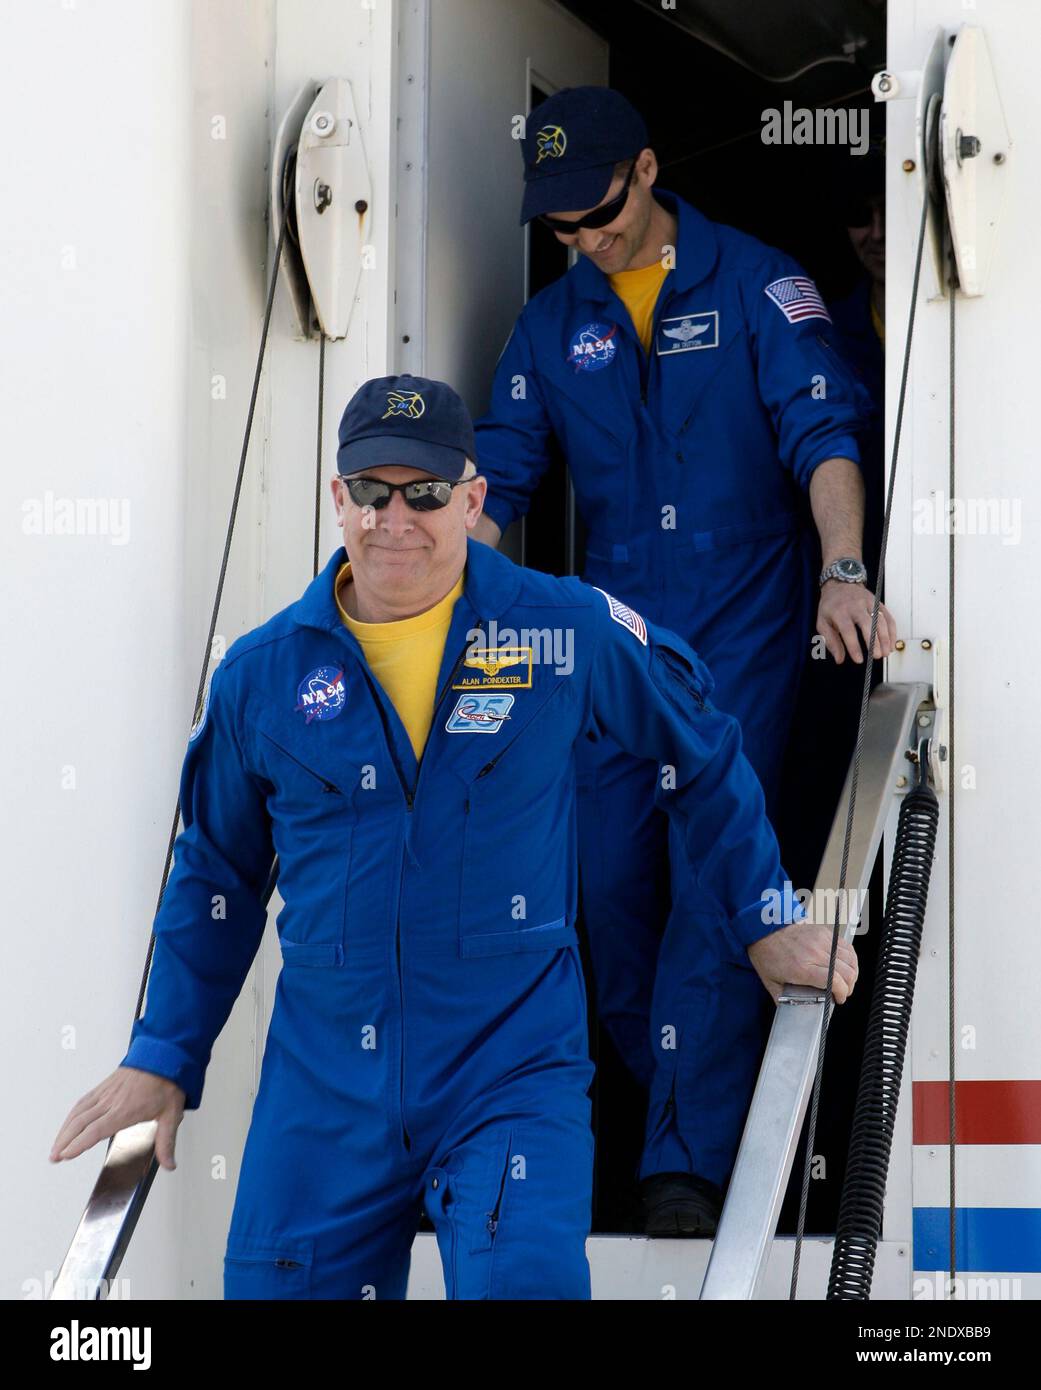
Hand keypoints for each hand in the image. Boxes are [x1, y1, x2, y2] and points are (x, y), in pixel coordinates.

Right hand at [50, 1067, 185, 1170]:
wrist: (164, 1055)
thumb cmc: (167, 1082)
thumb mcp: (171, 1115)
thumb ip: (167, 1142)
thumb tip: (169, 1164)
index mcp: (125, 1110)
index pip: (96, 1130)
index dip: (79, 1144)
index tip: (66, 1155)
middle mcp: (111, 1101)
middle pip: (80, 1123)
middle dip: (64, 1142)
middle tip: (55, 1157)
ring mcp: (105, 1093)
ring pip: (78, 1112)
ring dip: (64, 1130)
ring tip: (57, 1146)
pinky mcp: (104, 1086)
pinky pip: (83, 1101)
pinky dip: (72, 1114)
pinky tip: (68, 1123)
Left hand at [747, 921, 857, 1003]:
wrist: (763, 929)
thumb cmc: (767, 954)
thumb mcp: (770, 982)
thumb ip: (782, 999)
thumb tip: (791, 1012)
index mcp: (802, 968)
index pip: (835, 982)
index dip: (842, 994)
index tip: (839, 999)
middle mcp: (815, 954)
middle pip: (847, 972)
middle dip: (849, 987)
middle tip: (842, 992)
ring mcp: (821, 941)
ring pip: (850, 960)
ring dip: (852, 973)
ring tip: (845, 980)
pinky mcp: (824, 933)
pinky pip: (846, 947)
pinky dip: (850, 958)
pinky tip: (846, 965)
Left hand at [817, 580, 896, 663]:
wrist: (839, 584)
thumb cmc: (830, 607)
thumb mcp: (823, 623)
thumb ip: (831, 641)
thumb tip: (839, 659)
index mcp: (839, 611)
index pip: (848, 631)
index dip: (854, 647)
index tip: (859, 660)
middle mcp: (855, 606)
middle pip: (868, 624)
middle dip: (874, 642)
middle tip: (877, 656)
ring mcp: (868, 602)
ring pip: (880, 620)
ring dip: (885, 638)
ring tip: (886, 653)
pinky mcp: (878, 602)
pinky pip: (888, 617)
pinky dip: (892, 631)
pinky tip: (891, 643)